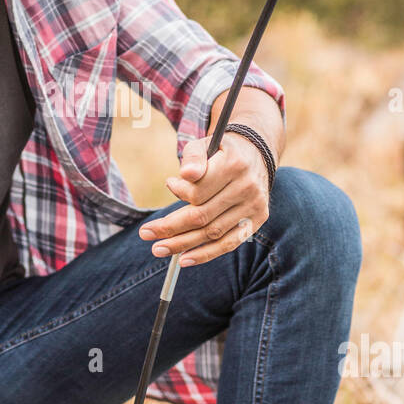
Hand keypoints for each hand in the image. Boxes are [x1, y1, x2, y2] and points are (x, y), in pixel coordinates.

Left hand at [138, 133, 269, 266]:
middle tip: (146, 234)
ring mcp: (254, 206)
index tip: (169, 183)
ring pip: (213, 233)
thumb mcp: (205, 145)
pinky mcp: (257, 220)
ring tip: (159, 249)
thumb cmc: (221, 152)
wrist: (256, 155)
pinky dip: (206, 254)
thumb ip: (193, 157)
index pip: (199, 190)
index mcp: (234, 165)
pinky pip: (229, 243)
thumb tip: (185, 175)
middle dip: (171, 228)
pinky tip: (185, 259)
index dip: (179, 191)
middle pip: (203, 216)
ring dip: (183, 244)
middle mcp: (247, 187)